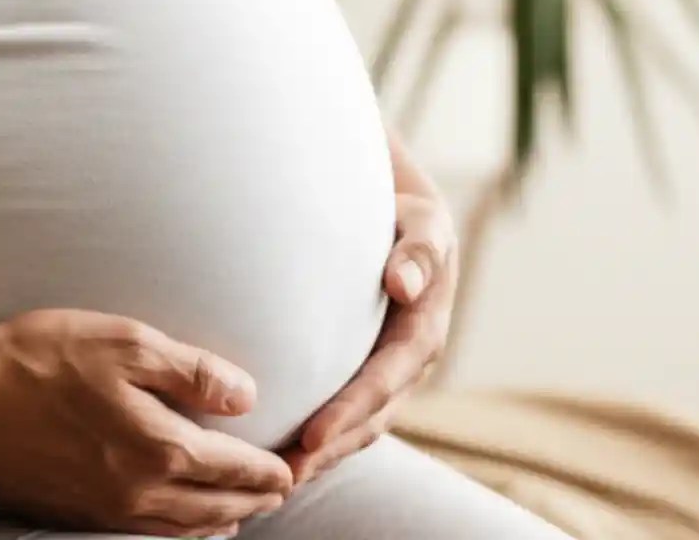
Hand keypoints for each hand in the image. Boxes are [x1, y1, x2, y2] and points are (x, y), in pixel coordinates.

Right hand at [0, 310, 291, 537]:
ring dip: (218, 522)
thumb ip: (193, 372)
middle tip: (279, 492)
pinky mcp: (71, 513)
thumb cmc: (41, 358)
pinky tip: (176, 522)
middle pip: (213, 509)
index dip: (268, 471)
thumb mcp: (127, 343)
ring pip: (178, 530)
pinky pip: (141, 535)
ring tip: (239, 514)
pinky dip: (174, 532)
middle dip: (252, 501)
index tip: (293, 470)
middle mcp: (136, 491)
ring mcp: (101, 509)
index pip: (233, 470)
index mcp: (158, 448)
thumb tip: (247, 397)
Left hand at [285, 191, 457, 483]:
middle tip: (282, 475)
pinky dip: (317, 441)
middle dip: (329, 451)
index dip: (350, 412)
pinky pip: (345, 417)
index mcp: (422, 334)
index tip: (312, 436)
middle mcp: (408, 367)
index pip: (383, 382)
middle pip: (369, 421)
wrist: (411, 223)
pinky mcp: (367, 377)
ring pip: (357, 429)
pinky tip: (277, 455)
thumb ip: (419, 250)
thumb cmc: (411, 218)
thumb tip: (404, 282)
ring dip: (321, 458)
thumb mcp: (424, 223)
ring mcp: (389, 377)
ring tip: (274, 481)